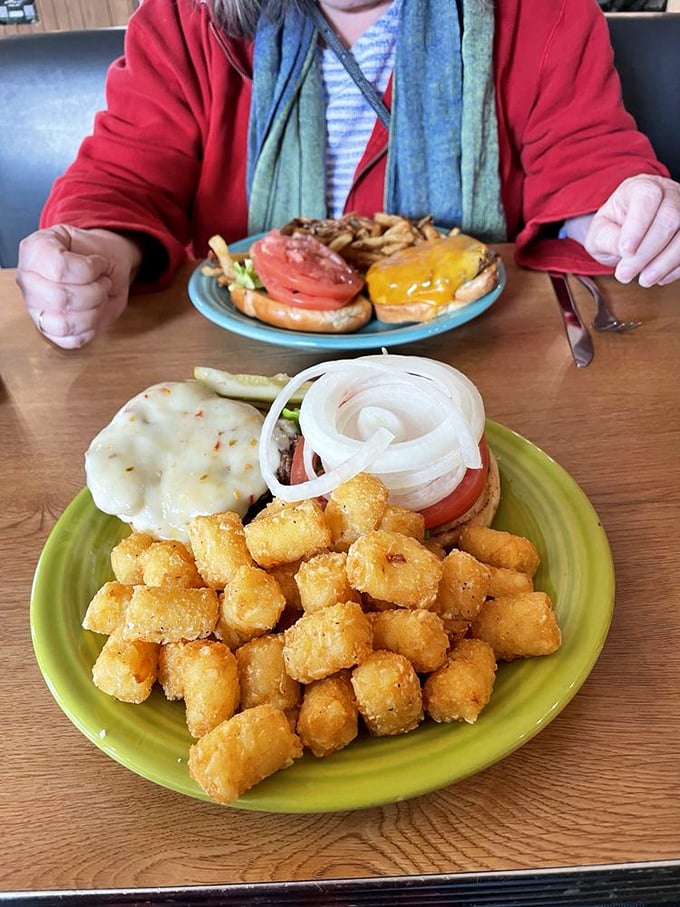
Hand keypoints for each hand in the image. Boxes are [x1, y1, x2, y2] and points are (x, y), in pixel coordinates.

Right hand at [16, 225, 143, 348]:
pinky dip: (91, 328)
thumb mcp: (97, 245)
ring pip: (65, 323)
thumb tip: (88, 280)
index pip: (59, 268)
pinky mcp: (48, 329)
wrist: (102, 267)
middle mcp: (27, 279)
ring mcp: (34, 307)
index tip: (99, 263)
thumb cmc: (96, 254)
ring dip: (95, 311)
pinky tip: (94, 312)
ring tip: (101, 296)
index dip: (89, 270)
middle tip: (104, 282)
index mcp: (34, 250)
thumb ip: (91, 262)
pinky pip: (71, 339)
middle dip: (95, 292)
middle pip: (60, 298)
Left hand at [584, 174, 679, 286]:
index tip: (625, 251)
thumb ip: (608, 239)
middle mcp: (668, 194)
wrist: (627, 231)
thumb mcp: (599, 232)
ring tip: (643, 280)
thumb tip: (625, 251)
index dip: (637, 226)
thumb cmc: (613, 227)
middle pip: (669, 218)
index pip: (647, 198)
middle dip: (647, 252)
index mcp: (641, 187)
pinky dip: (676, 268)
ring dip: (664, 263)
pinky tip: (659, 277)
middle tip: (625, 274)